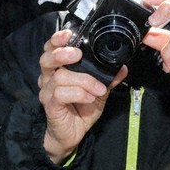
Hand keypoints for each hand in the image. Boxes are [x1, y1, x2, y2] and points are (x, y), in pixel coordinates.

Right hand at [38, 29, 127, 163]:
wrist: (72, 135)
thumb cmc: (81, 109)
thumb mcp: (99, 91)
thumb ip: (108, 78)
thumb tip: (123, 67)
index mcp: (58, 69)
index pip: (51, 48)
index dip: (57, 39)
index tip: (70, 34)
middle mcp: (48, 78)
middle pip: (46, 58)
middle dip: (62, 53)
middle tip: (78, 55)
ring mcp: (47, 92)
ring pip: (59, 77)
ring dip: (83, 80)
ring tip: (98, 88)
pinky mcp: (50, 105)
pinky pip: (60, 94)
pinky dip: (78, 93)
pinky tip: (89, 97)